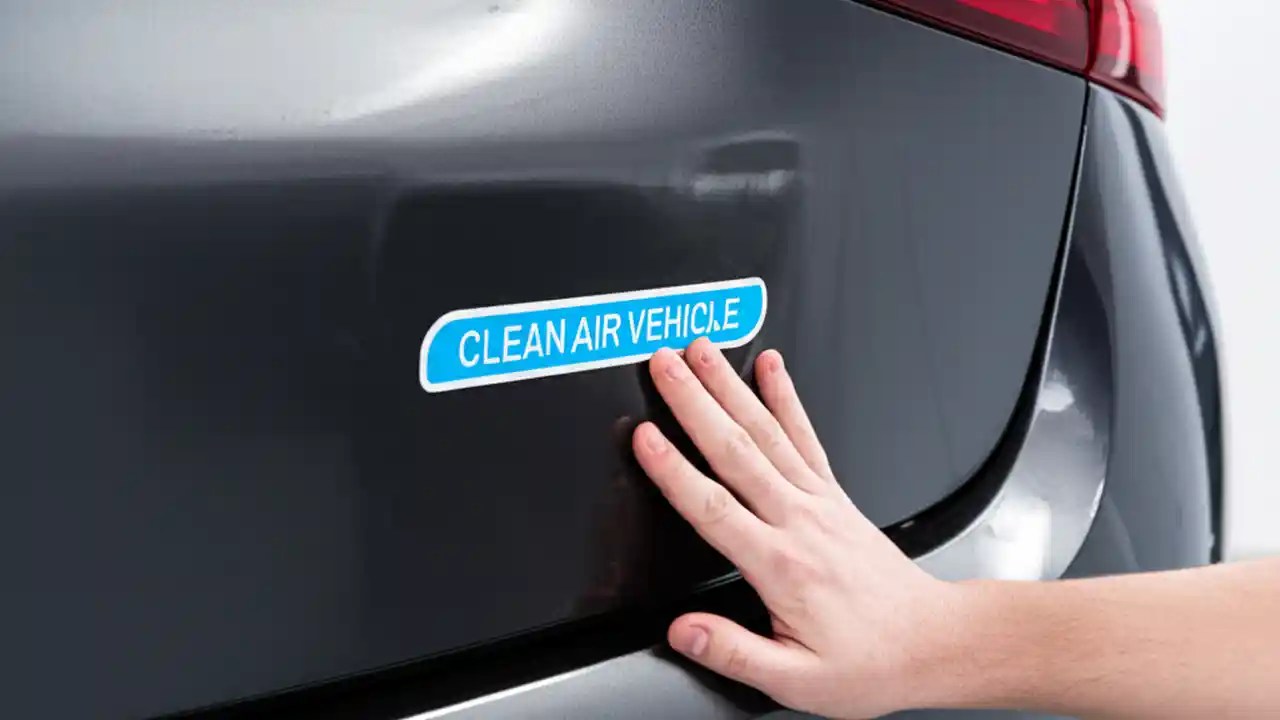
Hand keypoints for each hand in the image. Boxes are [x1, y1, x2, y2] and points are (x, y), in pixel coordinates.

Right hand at [632, 339, 977, 718]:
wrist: (933, 642)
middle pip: (736, 451)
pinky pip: (805, 435)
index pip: (715, 509)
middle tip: (664, 365)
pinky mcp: (834, 493)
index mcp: (781, 567)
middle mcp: (800, 522)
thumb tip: (683, 631)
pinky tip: (771, 367)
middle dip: (695, 403)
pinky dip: (786, 397)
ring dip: (730, 387)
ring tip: (701, 352)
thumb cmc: (870, 661)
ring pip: (766, 432)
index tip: (646, 437)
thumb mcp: (796, 681)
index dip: (675, 471)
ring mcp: (819, 501)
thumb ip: (734, 653)